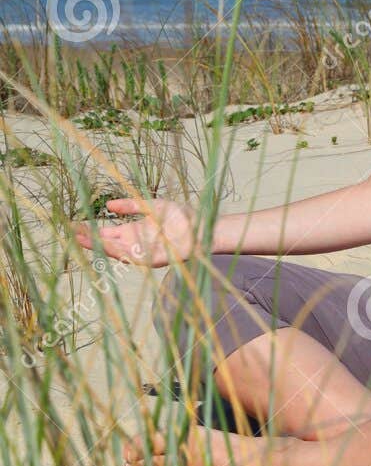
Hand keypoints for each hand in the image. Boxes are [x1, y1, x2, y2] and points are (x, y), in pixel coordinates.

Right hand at [72, 196, 196, 267]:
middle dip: (90, 240)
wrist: (202, 226)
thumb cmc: (181, 216)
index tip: (75, 226)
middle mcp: (136, 244)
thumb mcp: (152, 206)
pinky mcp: (154, 260)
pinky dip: (121, 253)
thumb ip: (131, 205)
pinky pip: (134, 258)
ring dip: (101, 247)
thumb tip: (108, 204)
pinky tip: (109, 246)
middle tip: (72, 234)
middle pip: (108, 245)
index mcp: (134, 232)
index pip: (108, 234)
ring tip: (84, 240)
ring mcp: (144, 253)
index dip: (92, 231)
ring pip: (117, 253)